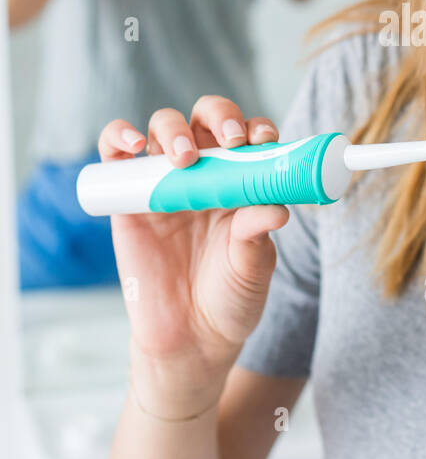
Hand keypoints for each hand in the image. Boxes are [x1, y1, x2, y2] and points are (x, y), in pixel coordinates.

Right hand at [97, 96, 289, 413]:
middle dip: (219, 117)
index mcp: (241, 182)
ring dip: (174, 129)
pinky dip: (118, 136)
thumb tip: (277, 207)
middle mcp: (204, 174)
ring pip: (163, 128)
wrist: (190, 341)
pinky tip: (132, 144)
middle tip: (229, 140)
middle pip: (206, 119)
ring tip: (184, 158)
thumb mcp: (253, 268)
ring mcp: (163, 183)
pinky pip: (115, 155)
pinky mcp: (126, 198)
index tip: (264, 141)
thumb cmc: (230, 300)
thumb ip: (257, 235)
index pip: (249, 136)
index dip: (257, 129)